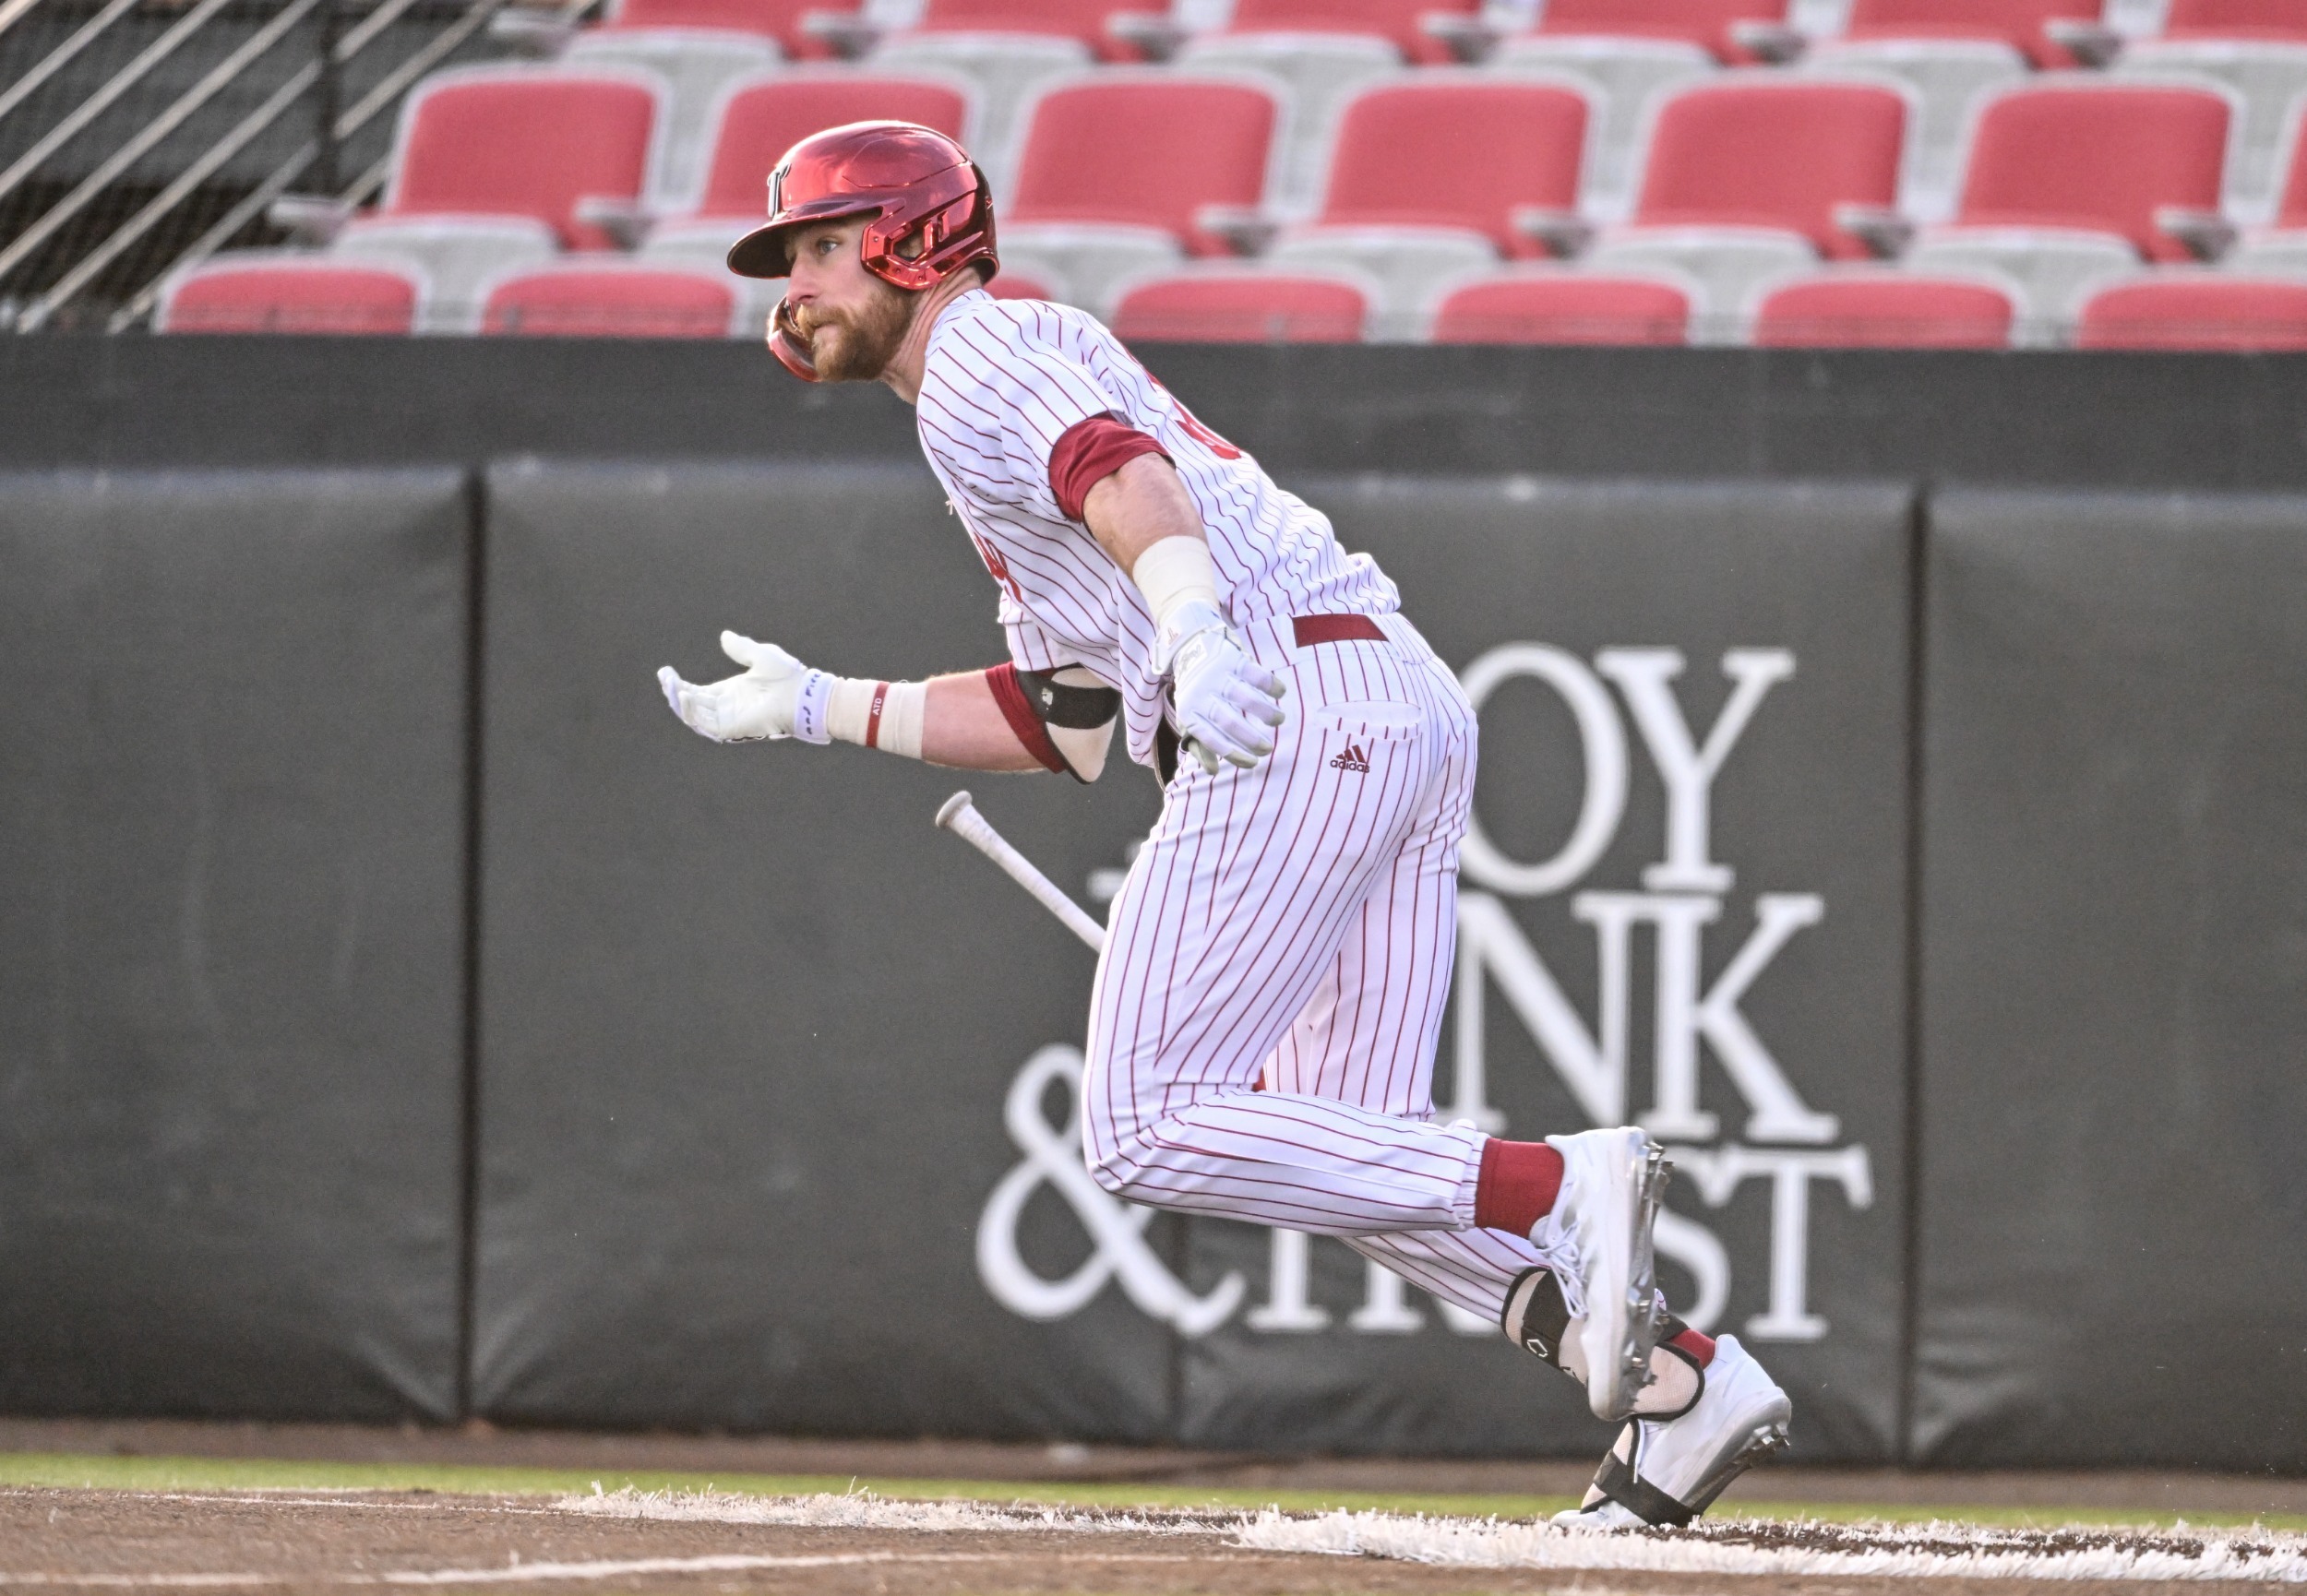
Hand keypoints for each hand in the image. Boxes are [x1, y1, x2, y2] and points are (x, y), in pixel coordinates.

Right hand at [658, 631, 806, 741]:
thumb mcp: (759, 655)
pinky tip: (685, 694)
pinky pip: (704, 724)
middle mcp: (725, 707)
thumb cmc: (786, 677)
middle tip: (663, 676)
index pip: (697, 691)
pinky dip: (691, 711)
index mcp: (730, 692)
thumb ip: (741, 648)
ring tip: (669, 683)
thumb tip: (724, 636)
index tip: (665, 672)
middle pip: (691, 703)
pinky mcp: (731, 729)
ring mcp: (727, 719)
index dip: (679, 684)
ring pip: (693, 714)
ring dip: (679, 700)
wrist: (801, 695)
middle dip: (674, 691)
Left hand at [1163, 601, 1286, 773]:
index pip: (1211, 739)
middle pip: (1229, 721)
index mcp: (1189, 713)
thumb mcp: (1191, 717)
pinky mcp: (1232, 658)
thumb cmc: (1196, 691)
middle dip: (1252, 739)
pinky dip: (1271, 684)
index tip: (1253, 763)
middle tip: (1268, 748)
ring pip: (1245, 698)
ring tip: (1279, 721)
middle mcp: (1201, 694)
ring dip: (1266, 713)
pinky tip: (1281, 693)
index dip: (1234, 754)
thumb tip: (1213, 771)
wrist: (1190, 645)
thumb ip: (1201, 745)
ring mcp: (1217, 674)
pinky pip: (1256, 673)